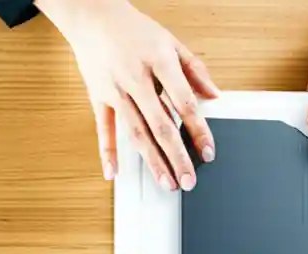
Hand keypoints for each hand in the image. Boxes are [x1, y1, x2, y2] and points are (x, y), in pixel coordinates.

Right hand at [36, 0, 219, 187]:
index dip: (198, 130)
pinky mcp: (98, 97)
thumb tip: (213, 95)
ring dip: (151, 160)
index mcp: (159, 62)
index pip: (184, 104)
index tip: (208, 152)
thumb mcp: (171, 43)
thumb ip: (195, 70)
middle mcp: (137, 79)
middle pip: (160, 125)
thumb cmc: (134, 30)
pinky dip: (107, 152)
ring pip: (135, 132)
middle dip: (176, 156)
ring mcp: (115, 90)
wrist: (94, 17)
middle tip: (188, 180)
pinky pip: (104, 129)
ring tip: (165, 181)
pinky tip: (114, 173)